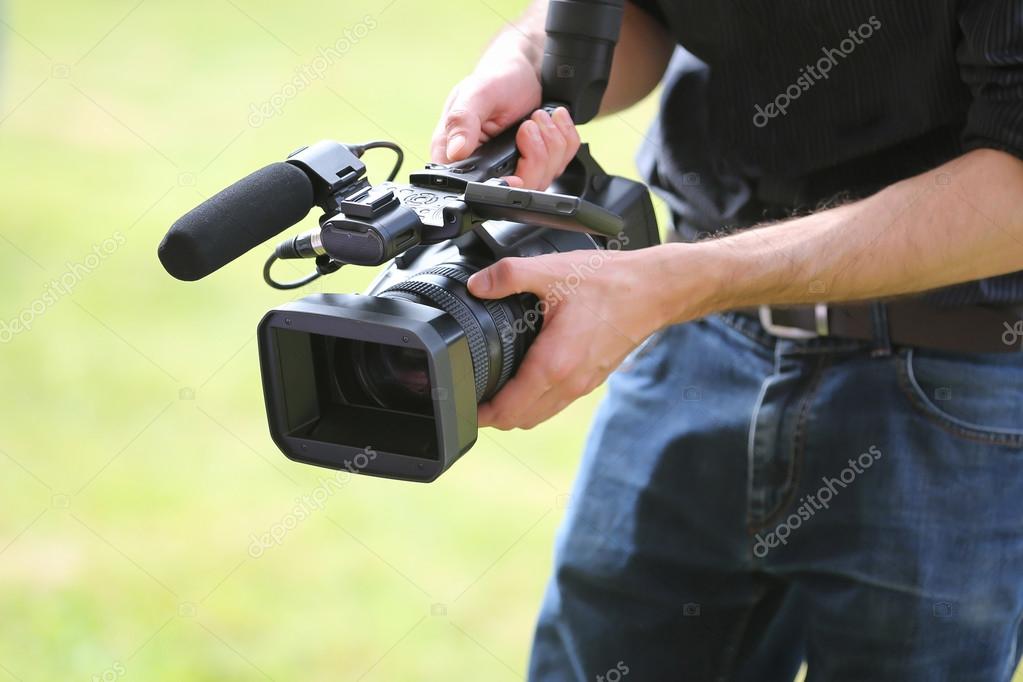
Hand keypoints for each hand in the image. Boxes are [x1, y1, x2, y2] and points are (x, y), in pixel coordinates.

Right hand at [430, 57, 580, 189]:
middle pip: (519, 189)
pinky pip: (561, 165)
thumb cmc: (497, 78)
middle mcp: (485, 167)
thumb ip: (462, 121)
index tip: (516, 175)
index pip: (473, 189)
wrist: (526, 70)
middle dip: (535, 156)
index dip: (499, 188)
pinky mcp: (538, 165)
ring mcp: (515, 169)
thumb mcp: (476, 93)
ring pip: (544, 179)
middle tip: (529, 125)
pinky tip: (552, 122)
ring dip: (551, 143)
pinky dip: (564, 140)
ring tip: (539, 117)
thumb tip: (455, 151)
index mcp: (457, 155)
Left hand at [466, 246, 686, 429]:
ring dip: (515, 411)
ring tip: (494, 393)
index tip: (463, 405)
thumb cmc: (612, 284)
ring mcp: (583, 384)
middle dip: (494, 416)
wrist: (655, 290)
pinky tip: (527, 379)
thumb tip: (478, 285)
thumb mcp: (553, 271)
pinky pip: (557, 402)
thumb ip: (510, 275)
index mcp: (554, 365)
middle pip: (521, 420)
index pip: (508, 410)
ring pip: (540, 414)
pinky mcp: (592, 378)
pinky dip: (536, 401)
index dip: (480, 414)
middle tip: (472, 398)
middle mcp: (569, 383)